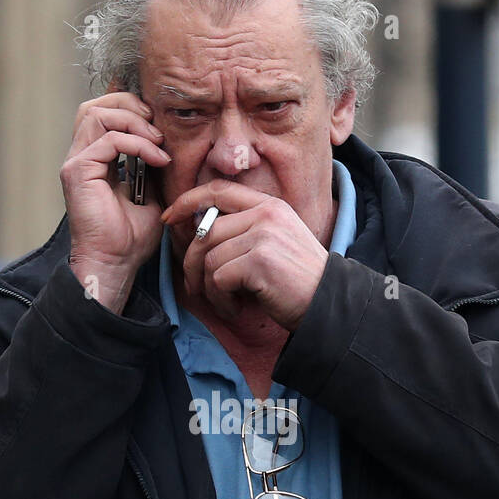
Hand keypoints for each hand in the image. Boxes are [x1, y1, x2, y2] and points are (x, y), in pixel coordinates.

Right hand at [59, 92, 170, 306]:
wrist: (116, 263)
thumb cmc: (130, 238)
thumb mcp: (150, 194)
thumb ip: (150, 167)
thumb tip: (166, 146)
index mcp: (95, 159)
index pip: (103, 113)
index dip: (130, 107)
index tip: (159, 125)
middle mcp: (81, 156)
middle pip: (96, 105)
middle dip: (130, 105)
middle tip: (157, 125)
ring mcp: (76, 162)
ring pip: (97, 114)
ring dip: (134, 122)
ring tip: (157, 142)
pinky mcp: (78, 171)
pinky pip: (109, 140)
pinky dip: (137, 144)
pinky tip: (156, 159)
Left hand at [160, 180, 328, 330]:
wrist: (329, 304)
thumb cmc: (298, 281)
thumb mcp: (275, 243)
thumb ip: (244, 230)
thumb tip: (197, 234)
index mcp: (269, 205)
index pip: (218, 190)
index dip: (187, 201)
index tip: (170, 218)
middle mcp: (266, 214)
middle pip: (205, 231)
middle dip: (192, 263)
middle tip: (196, 287)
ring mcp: (263, 235)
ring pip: (209, 258)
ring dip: (208, 288)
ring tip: (225, 302)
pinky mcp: (259, 260)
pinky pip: (218, 278)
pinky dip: (220, 300)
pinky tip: (235, 308)